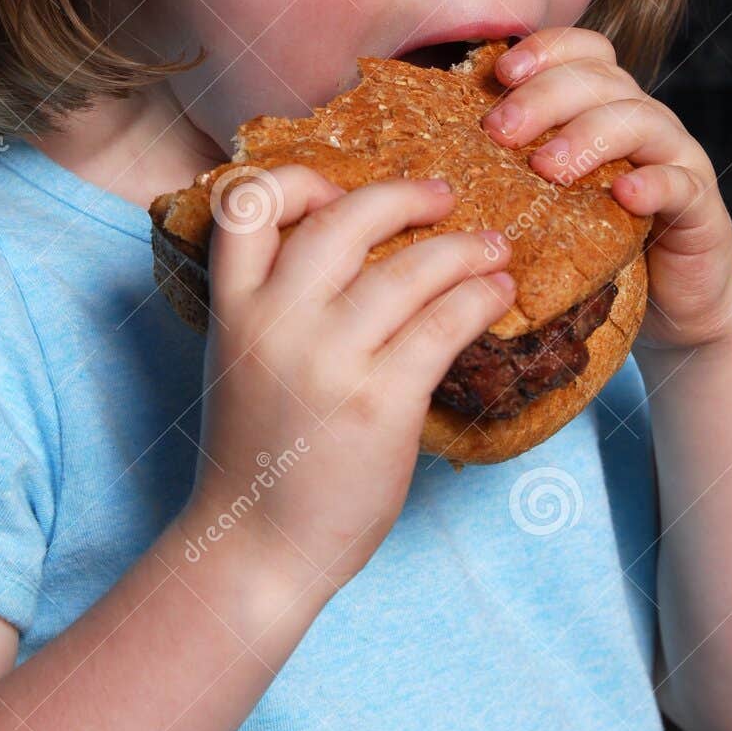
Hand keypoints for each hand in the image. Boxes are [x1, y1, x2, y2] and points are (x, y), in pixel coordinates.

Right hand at [183, 167, 516, 598]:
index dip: (297, 182)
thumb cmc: (260, 454)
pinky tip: (496, 293)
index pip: (246, 205)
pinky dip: (478, 298)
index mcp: (234, 309)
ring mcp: (328, 361)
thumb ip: (279, 306)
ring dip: (463, 248)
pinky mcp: (379, 402)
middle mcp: (275, 323)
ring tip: (493, 248)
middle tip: (442, 196)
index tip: (338, 192)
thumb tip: (358, 251)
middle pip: (343, 219)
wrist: (256, 548)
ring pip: (409, 269)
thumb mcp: (244, 362)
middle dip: (403, 196)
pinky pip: (441, 324)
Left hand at [480, 27, 731, 359]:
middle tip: (500, 132)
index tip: (500, 72)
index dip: (546, 50)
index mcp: (605, 106)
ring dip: (589, 136)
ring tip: (547, 167)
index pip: (585, 51)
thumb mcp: (545, 199)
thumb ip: (506, 165)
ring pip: (641, 119)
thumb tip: (419, 150)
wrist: (672, 306)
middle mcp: (644, 120)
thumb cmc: (593, 248)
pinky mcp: (700, 207)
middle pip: (601, 79)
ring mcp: (676, 159)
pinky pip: (681, 183)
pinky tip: (624, 194)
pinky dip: (653, 183)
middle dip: (546, 97)